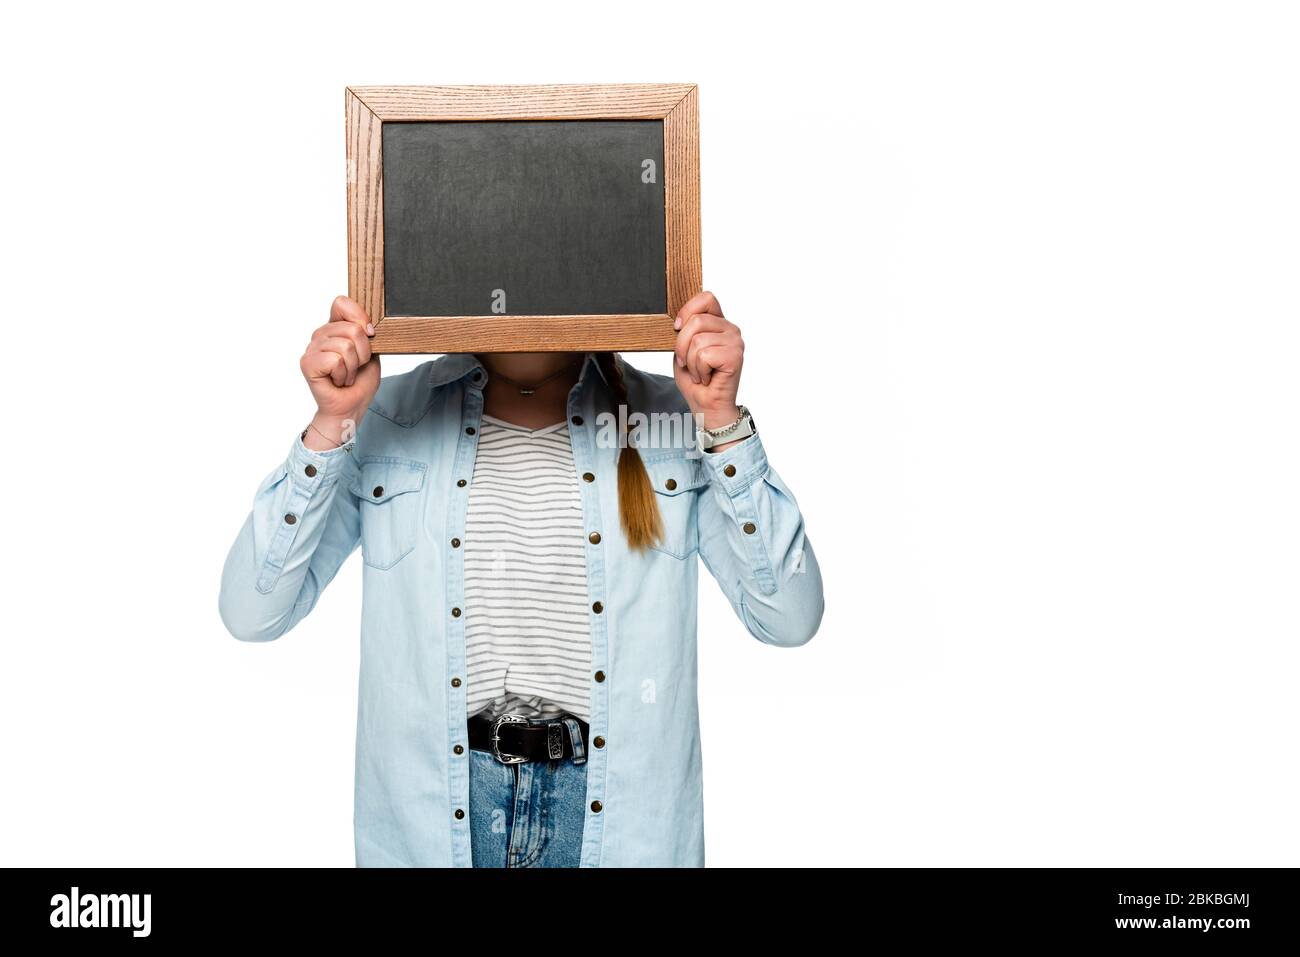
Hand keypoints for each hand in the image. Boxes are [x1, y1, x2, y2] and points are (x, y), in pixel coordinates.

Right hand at [299, 295, 379, 448]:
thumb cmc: (359, 382)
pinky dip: (343, 374)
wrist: (351, 407)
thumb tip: (365, 326)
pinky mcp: (307, 363)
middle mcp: (321, 334)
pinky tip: (337, 381)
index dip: (360, 317)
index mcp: (335, 328)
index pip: (342, 303)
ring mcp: (312, 348)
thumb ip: (366, 334)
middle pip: (352, 329)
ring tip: (346, 375)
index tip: (370, 335)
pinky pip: (335, 360)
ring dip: (354, 367)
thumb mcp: (371, 352)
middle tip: (355, 367)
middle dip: (363, 353)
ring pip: (345, 346)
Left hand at [673, 290, 743, 429]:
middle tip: (687, 363)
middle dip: (682, 345)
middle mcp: (731, 329)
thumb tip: (678, 320)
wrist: (706, 406)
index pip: (706, 298)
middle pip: (697, 320)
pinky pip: (704, 355)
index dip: (687, 311)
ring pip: (698, 339)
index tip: (677, 328)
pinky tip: (707, 377)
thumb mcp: (683, 349)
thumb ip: (685, 330)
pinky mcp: (736, 356)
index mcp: (719, 323)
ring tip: (699, 372)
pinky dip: (698, 370)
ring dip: (690, 362)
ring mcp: (735, 342)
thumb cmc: (695, 380)